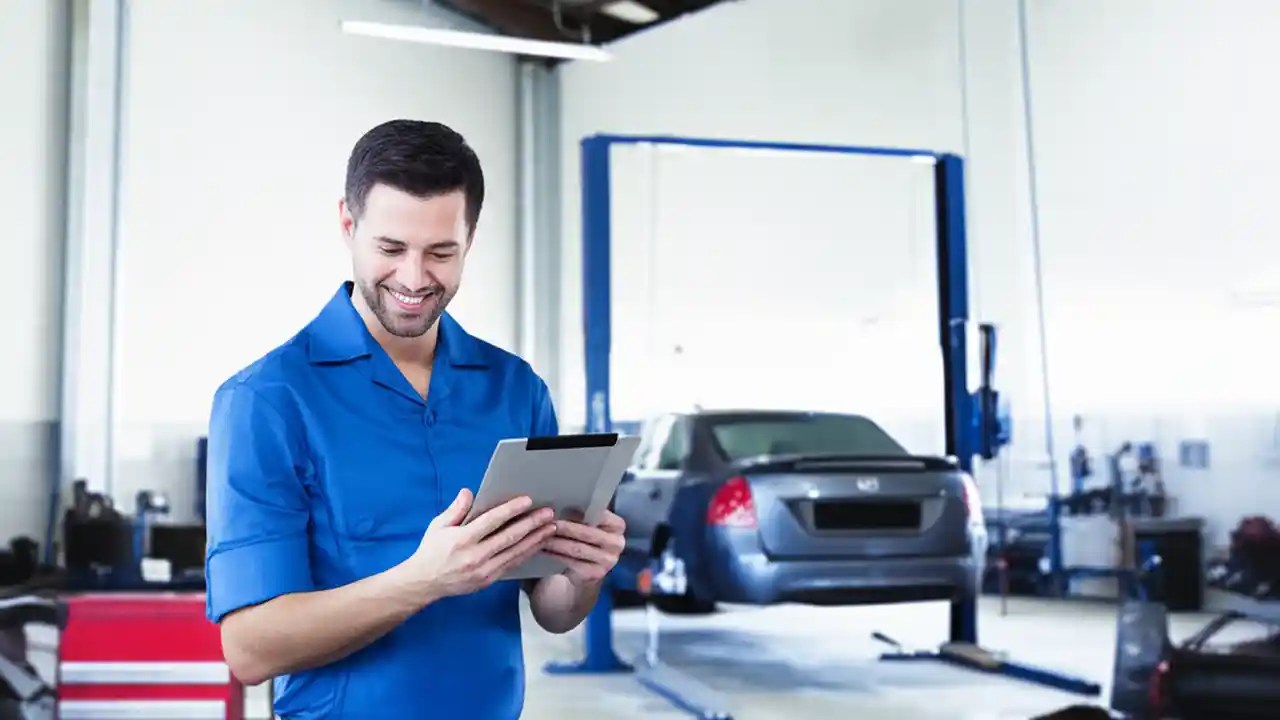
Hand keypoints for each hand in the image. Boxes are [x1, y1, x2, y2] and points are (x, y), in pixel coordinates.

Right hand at [402, 489, 556, 601]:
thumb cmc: (431, 551)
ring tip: (550, 528)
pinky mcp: (488, 580)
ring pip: (515, 552)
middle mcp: (474, 556)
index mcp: (461, 539)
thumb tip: (469, 492)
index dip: (511, 510)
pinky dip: (527, 554)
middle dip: (531, 524)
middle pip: (509, 537)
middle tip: (548, 514)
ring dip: (535, 539)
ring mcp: (483, 571)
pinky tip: (537, 545)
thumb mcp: (438, 526)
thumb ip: (456, 509)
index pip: (491, 521)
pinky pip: (512, 564)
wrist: (424, 583)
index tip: (527, 501)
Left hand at [542, 509, 625, 586]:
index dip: (577, 510)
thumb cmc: (585, 538)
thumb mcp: (589, 523)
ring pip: (576, 548)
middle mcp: (617, 543)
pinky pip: (571, 562)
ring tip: (540, 534)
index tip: (557, 506)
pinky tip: (543, 548)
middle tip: (544, 521)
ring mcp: (608, 561)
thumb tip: (559, 500)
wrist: (586, 569)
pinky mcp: (596, 574)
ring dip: (555, 541)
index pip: (598, 514)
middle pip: (586, 532)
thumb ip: (583, 513)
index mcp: (618, 525)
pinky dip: (555, 554)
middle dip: (563, 527)